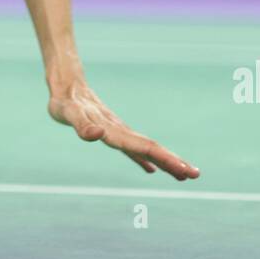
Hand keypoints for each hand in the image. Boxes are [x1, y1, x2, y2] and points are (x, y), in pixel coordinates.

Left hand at [48, 81, 199, 180]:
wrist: (65, 83)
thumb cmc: (64, 101)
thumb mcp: (68, 113)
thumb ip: (82, 125)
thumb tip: (97, 136)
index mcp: (113, 130)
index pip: (144, 146)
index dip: (164, 159)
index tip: (183, 169)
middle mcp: (120, 131)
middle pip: (151, 147)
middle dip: (173, 161)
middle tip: (195, 175)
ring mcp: (118, 131)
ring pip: (146, 148)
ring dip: (165, 161)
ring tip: (184, 174)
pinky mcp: (111, 132)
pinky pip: (132, 148)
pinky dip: (144, 159)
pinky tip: (151, 169)